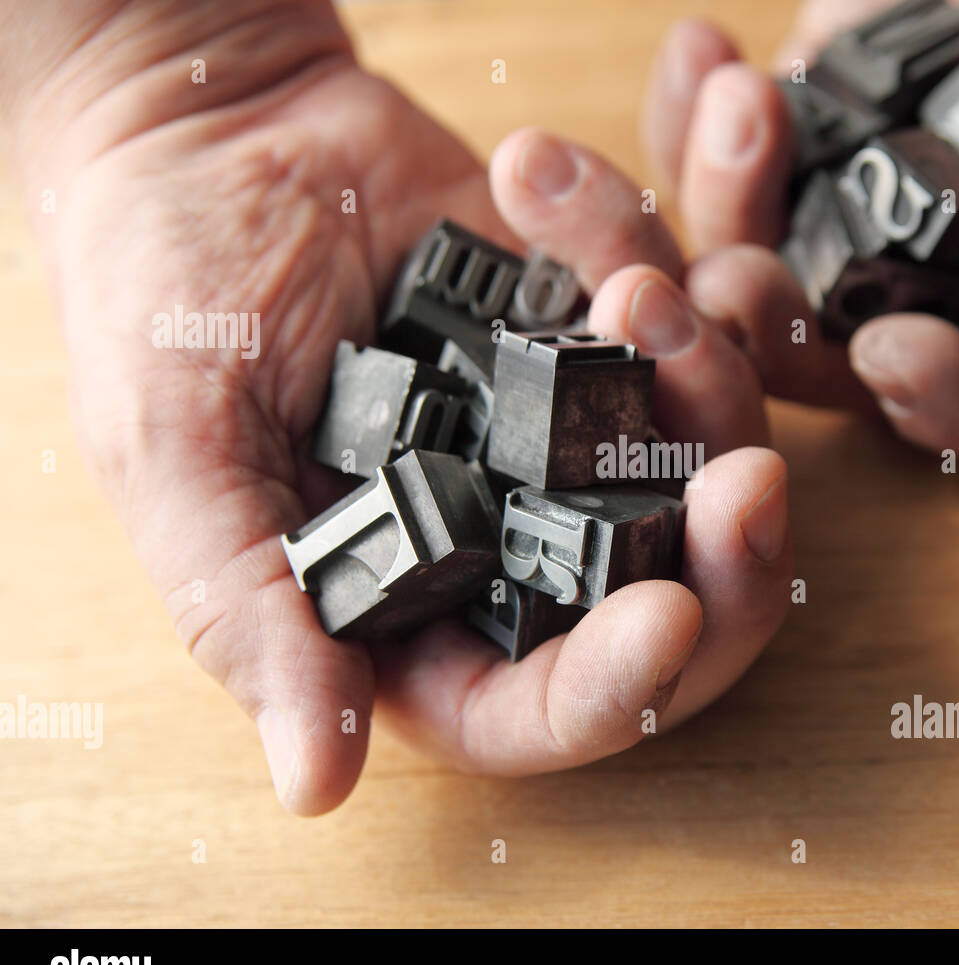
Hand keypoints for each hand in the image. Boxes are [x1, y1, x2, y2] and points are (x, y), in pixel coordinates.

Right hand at [5, 1, 790, 813]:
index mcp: (418, 607)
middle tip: (747, 477)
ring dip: (710, 386)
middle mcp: (515, 536)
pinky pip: (695, 325)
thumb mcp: (181, 463)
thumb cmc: (168, 312)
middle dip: (731, 559)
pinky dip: (686, 280)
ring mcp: (575, 429)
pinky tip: (608, 224)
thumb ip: (249, 616)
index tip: (669, 618)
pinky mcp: (604, 325)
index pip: (538, 700)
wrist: (213, 141)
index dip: (615, 687)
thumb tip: (312, 786)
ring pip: (709, 456)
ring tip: (636, 288)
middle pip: (674, 601)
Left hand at [641, 0, 958, 454]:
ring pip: (751, 267)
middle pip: (832, 359)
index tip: (892, 351)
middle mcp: (933, 279)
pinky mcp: (794, 145)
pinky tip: (706, 52)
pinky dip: (688, 120)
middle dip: (771, 334)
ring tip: (743, 109)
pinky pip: (716, 167)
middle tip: (738, 281)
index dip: (945, 398)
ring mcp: (852, 213)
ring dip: (723, 208)